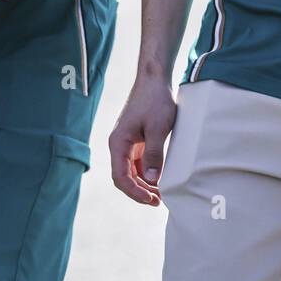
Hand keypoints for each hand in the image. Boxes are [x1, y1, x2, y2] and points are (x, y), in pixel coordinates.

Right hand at [109, 74, 176, 205]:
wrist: (154, 79)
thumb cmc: (155, 100)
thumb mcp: (158, 128)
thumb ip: (154, 154)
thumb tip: (152, 180)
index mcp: (118, 143)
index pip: (121, 177)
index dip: (135, 192)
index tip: (152, 199)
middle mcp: (119, 145)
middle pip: (125, 177)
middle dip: (140, 192)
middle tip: (159, 201)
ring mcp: (128, 143)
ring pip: (132, 171)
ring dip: (145, 184)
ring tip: (162, 194)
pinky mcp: (137, 139)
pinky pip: (138, 162)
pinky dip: (147, 173)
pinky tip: (160, 179)